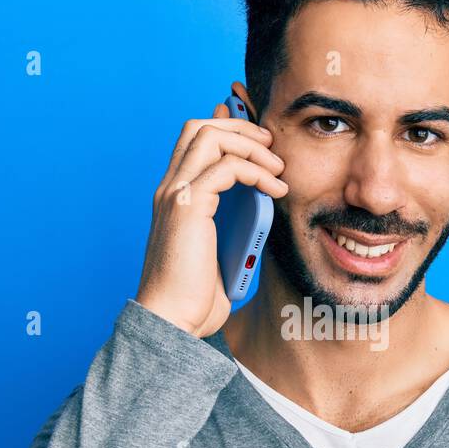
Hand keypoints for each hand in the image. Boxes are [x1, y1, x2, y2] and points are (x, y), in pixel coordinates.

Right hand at [135, 102, 287, 337]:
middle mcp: (170, 188)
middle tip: (272, 147)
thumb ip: (232, 223)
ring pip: (212, 136)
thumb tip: (259, 203)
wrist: (172, 320)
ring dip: (252, 145)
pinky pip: (227, 168)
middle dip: (241, 127)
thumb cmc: (194, 297)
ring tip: (278, 169)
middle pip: (200, 127)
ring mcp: (175, 194)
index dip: (226, 127)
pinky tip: (275, 189)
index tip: (260, 137)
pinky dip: (256, 171)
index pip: (193, 141)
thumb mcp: (220, 250)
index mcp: (174, 197)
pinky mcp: (188, 206)